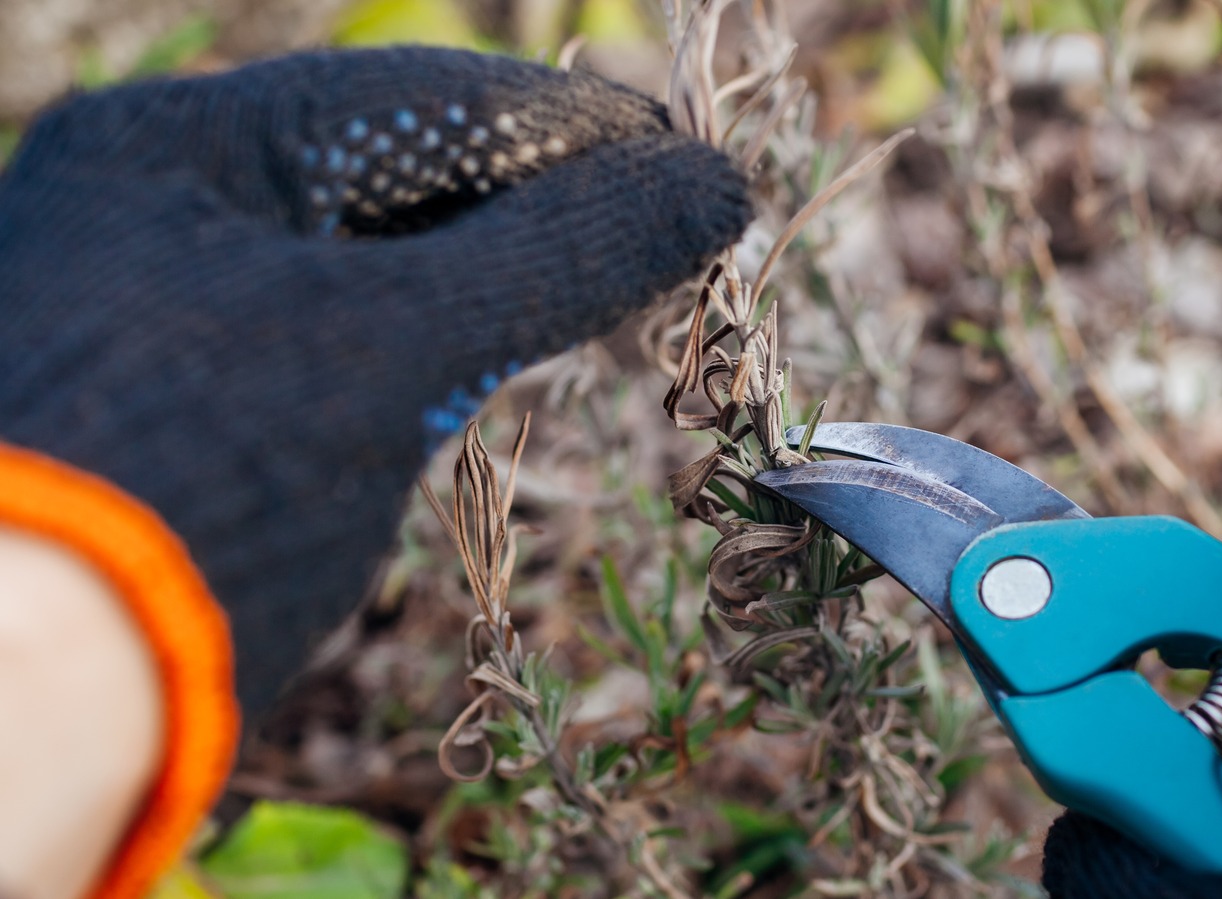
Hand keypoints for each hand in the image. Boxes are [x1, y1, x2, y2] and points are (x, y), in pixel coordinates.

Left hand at [0, 47, 751, 716]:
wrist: (26, 689)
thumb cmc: (201, 485)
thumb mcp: (394, 348)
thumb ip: (561, 256)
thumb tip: (715, 187)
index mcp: (176, 144)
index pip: (418, 100)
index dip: (571, 127)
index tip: (691, 164)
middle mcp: (158, 198)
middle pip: (393, 168)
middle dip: (535, 197)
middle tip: (667, 226)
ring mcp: (164, 294)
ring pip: (370, 249)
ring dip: (491, 265)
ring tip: (609, 284)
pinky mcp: (188, 387)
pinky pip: (337, 324)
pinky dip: (430, 330)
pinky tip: (500, 344)